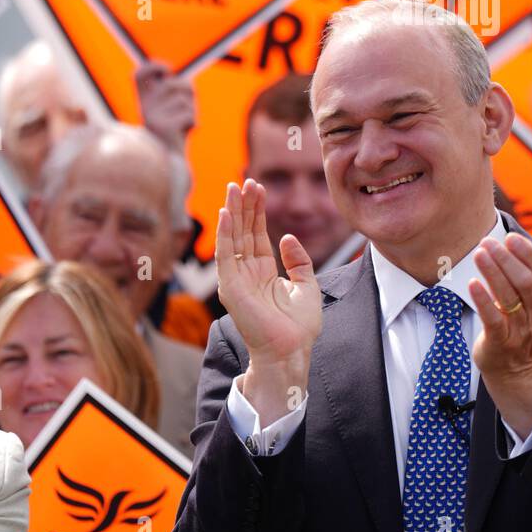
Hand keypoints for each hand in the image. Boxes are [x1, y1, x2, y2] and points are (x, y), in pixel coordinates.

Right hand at [136, 60, 195, 151]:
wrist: (171, 159)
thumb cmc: (174, 128)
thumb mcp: (172, 106)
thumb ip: (176, 89)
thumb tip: (184, 82)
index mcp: (144, 100)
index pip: (138, 74)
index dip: (153, 66)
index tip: (167, 70)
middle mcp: (145, 107)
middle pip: (174, 83)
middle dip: (187, 92)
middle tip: (183, 108)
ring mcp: (153, 117)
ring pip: (184, 101)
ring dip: (190, 110)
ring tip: (181, 123)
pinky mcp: (164, 128)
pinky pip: (189, 115)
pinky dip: (192, 123)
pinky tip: (183, 132)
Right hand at [216, 180, 322, 422]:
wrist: (292, 352)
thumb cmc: (299, 327)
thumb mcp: (307, 286)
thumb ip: (299, 261)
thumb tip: (288, 236)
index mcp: (263, 272)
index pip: (256, 234)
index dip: (257, 211)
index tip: (258, 187)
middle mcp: (247, 273)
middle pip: (242, 232)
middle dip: (243, 205)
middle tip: (244, 180)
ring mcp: (237, 280)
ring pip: (232, 238)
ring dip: (233, 212)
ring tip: (234, 188)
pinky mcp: (231, 288)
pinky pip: (226, 256)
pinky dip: (225, 234)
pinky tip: (227, 213)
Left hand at [468, 221, 531, 437]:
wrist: (515, 369)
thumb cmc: (524, 319)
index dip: (528, 253)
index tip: (510, 237)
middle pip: (526, 283)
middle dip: (507, 260)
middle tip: (487, 242)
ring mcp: (519, 330)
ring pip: (509, 299)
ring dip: (494, 274)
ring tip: (478, 254)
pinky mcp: (500, 343)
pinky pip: (493, 320)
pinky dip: (483, 301)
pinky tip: (472, 283)